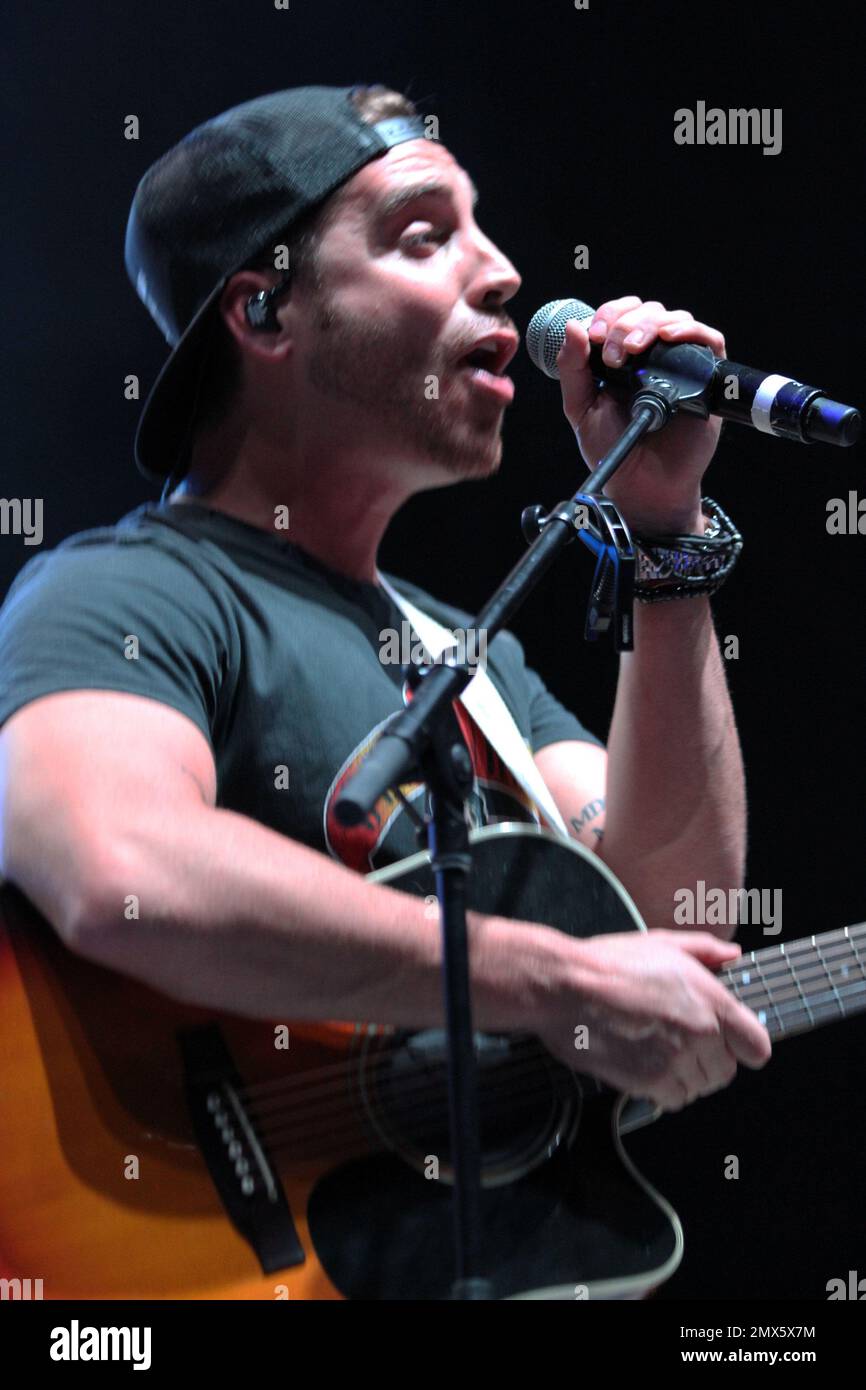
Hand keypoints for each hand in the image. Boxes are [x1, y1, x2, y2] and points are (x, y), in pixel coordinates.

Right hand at [536, 928, 770, 1111]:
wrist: (566, 987)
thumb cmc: (608, 964)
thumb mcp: (661, 942)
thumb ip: (704, 950)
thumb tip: (732, 954)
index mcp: (711, 1000)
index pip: (757, 1046)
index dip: (745, 1046)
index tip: (731, 1043)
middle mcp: (701, 1034)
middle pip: (727, 1071)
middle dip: (710, 1060)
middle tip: (683, 1044)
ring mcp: (676, 1061)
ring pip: (701, 1087)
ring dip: (686, 1076)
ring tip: (660, 1053)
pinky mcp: (650, 1081)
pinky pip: (675, 1100)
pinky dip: (665, 1091)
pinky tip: (648, 1067)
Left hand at [557, 296, 727, 534]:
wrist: (641, 484)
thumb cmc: (612, 449)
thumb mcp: (581, 407)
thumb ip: (572, 369)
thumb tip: (574, 326)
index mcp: (622, 357)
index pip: (620, 315)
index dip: (608, 315)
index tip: (595, 335)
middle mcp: (652, 356)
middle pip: (647, 311)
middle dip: (625, 322)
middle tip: (614, 353)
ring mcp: (680, 365)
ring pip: (675, 319)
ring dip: (650, 325)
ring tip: (632, 351)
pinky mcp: (706, 379)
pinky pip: (709, 340)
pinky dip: (691, 331)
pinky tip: (670, 337)